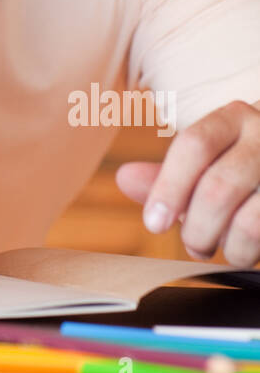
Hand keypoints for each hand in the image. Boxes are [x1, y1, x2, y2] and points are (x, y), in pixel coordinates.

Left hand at [116, 99, 259, 266]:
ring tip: (225, 248)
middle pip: (218, 188)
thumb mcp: (205, 166)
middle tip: (194, 245)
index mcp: (234, 118)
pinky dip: (250, 254)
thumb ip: (167, 177)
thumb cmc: (240, 169)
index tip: (154, 223)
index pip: (195, 145)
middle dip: (197, 229)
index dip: (169, 188)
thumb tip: (124, 178)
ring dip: (228, 249)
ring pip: (249, 224)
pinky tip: (248, 248)